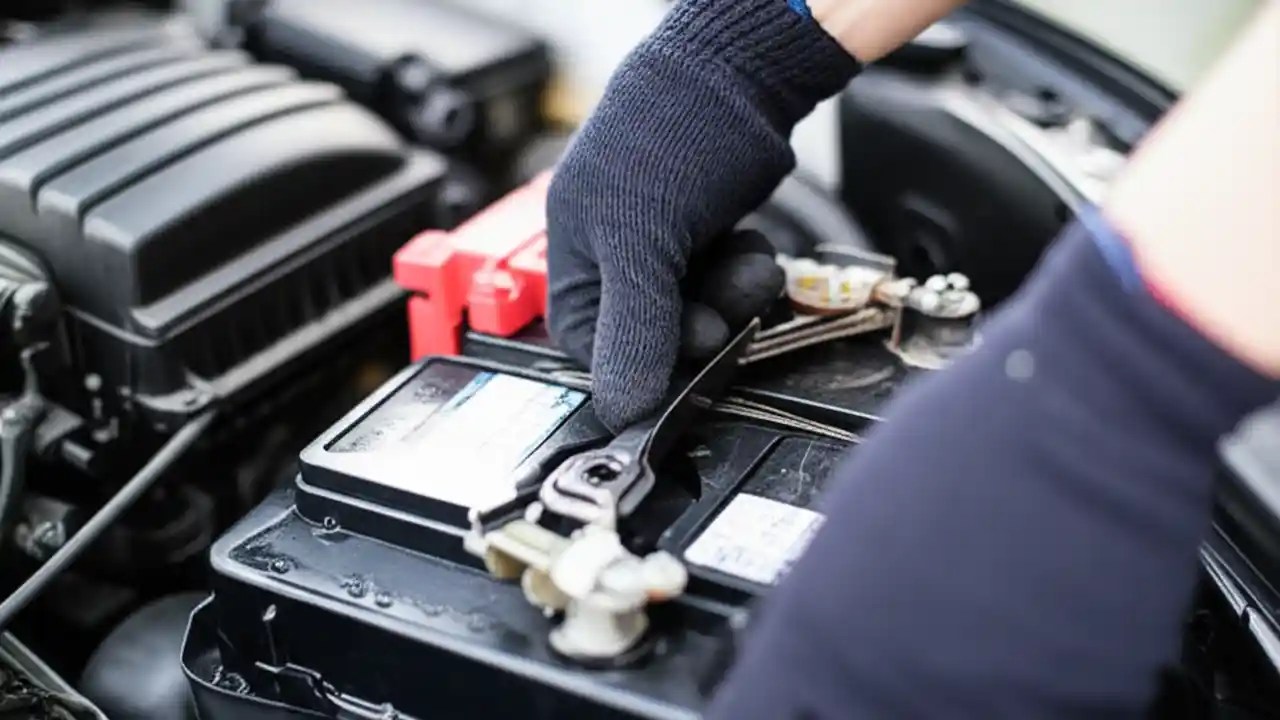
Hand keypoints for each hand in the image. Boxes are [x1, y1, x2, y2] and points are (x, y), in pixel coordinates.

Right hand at [545, 0, 858, 428]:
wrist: (738, 73)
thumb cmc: (669, 134)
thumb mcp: (642, 243)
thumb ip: (634, 329)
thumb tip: (623, 406)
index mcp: (574, 258)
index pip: (595, 349)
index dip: (641, 365)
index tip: (684, 368)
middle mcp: (612, 255)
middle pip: (653, 334)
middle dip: (698, 326)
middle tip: (725, 316)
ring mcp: (661, 244)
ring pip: (697, 309)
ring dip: (730, 298)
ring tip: (744, 265)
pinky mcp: (701, 233)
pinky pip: (723, 281)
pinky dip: (743, 271)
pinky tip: (747, 246)